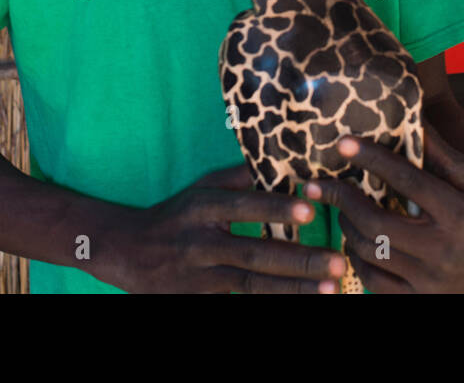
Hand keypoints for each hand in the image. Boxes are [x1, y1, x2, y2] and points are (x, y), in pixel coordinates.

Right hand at [94, 163, 348, 292]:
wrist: (126, 253)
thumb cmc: (174, 216)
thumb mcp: (200, 189)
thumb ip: (238, 178)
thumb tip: (280, 161)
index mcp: (203, 209)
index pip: (244, 207)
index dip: (275, 209)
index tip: (310, 210)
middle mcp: (201, 243)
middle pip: (254, 253)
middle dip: (298, 260)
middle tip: (338, 262)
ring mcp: (199, 276)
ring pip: (252, 284)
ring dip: (293, 288)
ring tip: (331, 289)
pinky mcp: (199, 298)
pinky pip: (240, 300)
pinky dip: (271, 300)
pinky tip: (300, 301)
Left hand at [304, 123, 463, 291]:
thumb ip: (440, 152)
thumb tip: (410, 117)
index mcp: (460, 214)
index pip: (407, 181)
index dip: (372, 159)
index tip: (344, 144)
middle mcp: (445, 249)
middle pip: (378, 222)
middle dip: (342, 200)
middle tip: (320, 185)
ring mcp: (431, 279)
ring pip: (371, 253)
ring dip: (346, 227)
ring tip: (339, 209)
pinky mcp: (421, 299)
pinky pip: (375, 282)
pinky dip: (357, 259)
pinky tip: (354, 240)